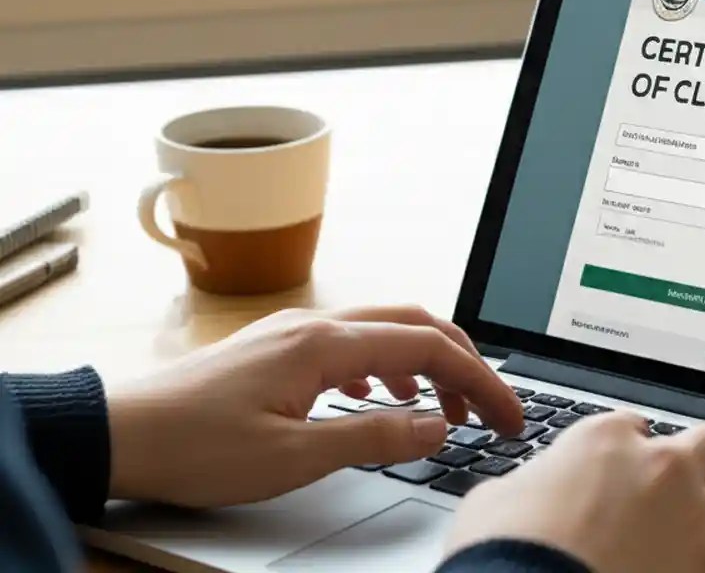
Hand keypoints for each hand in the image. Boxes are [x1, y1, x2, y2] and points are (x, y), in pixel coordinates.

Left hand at [106, 305, 523, 506]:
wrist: (119, 432)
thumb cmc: (195, 447)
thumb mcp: (294, 457)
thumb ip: (374, 438)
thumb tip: (435, 427)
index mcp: (325, 344)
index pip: (430, 348)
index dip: (480, 382)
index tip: (508, 416)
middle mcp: (314, 325)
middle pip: (416, 324)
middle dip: (464, 364)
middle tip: (492, 409)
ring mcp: (293, 332)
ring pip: (385, 329)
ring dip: (427, 362)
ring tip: (444, 408)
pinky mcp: (277, 348)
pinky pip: (351, 342)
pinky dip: (386, 364)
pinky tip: (380, 395)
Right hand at [447, 412, 704, 572]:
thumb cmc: (502, 556)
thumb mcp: (492, 503)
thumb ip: (528, 486)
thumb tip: (527, 493)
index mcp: (605, 441)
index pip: (635, 425)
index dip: (633, 448)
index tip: (630, 468)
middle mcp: (663, 468)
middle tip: (700, 482)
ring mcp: (701, 517)